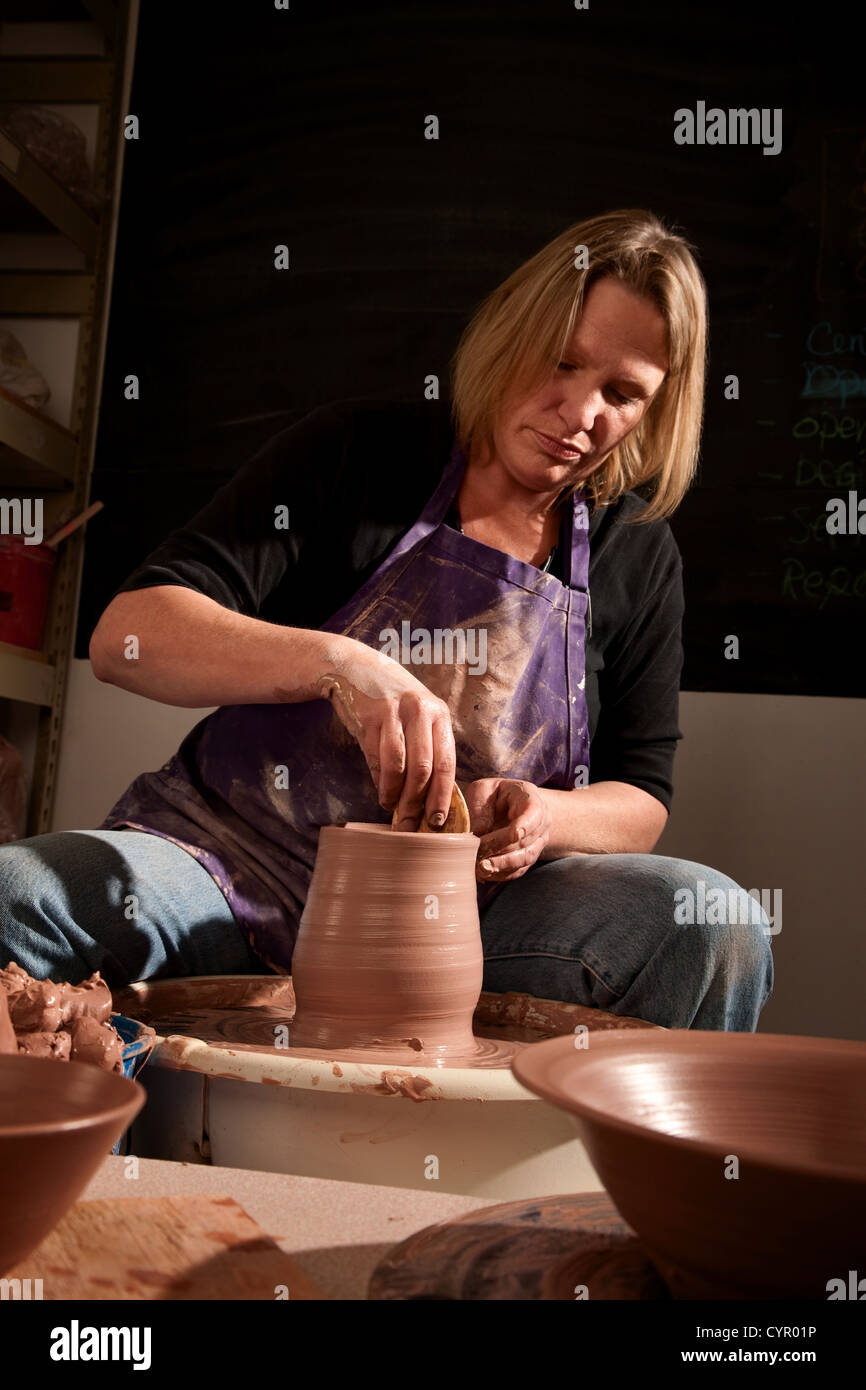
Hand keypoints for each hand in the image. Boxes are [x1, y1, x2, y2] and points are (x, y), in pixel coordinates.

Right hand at [317, 643, 455, 829]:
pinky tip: (380, 791)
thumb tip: (431, 797)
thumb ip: (426, 747)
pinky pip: (376, 758)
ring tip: (391, 808)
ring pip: (399, 766)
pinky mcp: (370, 716)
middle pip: (424, 769)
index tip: (437, 821)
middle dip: (417, 803)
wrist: (354, 668)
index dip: (442, 796)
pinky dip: (379, 780)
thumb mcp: (417, 715)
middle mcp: (421, 711)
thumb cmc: (391, 700)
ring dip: (394, 794)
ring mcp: (395, 712)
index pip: (447, 762)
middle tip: (410, 825)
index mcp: (439, 714)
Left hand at [463, 778, 551, 882]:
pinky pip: (519, 870)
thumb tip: (478, 833)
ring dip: (502, 865)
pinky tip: (485, 874)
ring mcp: (537, 841)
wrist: (508, 805)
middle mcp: (540, 821)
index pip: (533, 812)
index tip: (514, 835)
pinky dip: (502, 874)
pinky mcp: (529, 857)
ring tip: (481, 868)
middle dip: (501, 848)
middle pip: (526, 839)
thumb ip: (480, 808)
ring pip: (525, 858)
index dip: (525, 825)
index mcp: (530, 798)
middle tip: (479, 853)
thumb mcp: (483, 790)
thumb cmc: (493, 795)